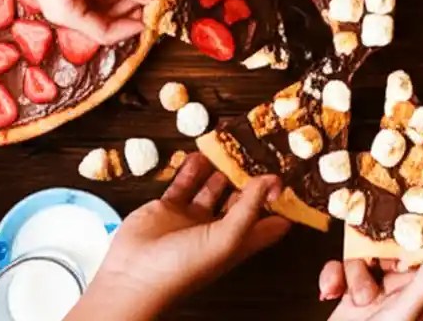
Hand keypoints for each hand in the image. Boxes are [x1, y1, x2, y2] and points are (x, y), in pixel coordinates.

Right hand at [68, 154, 289, 320]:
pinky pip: (185, 183)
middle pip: (242, 200)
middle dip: (250, 178)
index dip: (280, 203)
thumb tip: (271, 181)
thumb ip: (249, 208)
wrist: (133, 276)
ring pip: (213, 187)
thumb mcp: (226, 238)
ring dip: (221, 169)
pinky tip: (199, 153)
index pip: (270, 222)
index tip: (289, 177)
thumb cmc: (183, 269)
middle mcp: (218, 229)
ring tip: (230, 146)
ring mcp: (193, 217)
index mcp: (238, 242)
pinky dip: (193, 168)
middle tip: (258, 151)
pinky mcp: (169, 207)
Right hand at [319, 235, 422, 320]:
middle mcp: (400, 292)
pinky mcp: (347, 294)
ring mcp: (373, 293)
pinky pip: (340, 267)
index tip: (416, 220)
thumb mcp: (407, 311)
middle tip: (377, 274)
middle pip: (390, 252)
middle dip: (377, 262)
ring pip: (364, 257)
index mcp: (422, 295)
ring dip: (354, 275)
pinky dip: (332, 277)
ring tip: (354, 300)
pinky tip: (330, 291)